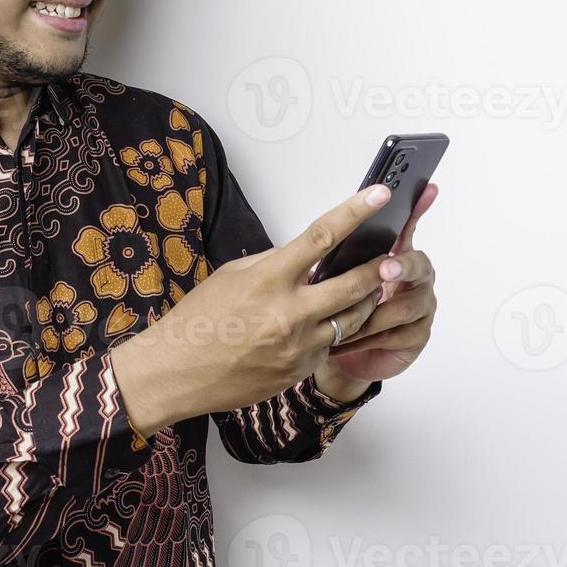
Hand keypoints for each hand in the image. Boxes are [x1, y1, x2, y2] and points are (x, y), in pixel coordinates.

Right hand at [110, 184, 396, 438]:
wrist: (177, 372)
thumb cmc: (197, 321)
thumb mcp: (231, 276)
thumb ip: (274, 262)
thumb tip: (308, 254)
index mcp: (269, 279)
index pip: (322, 236)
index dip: (356, 211)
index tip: (379, 195)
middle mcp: (289, 313)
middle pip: (355, 284)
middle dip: (376, 268)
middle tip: (389, 258)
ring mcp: (298, 346)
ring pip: (351, 319)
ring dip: (361, 302)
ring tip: (362, 291)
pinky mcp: (300, 371)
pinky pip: (330, 347)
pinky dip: (332, 333)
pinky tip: (322, 326)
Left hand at [321, 182, 438, 383]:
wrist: (342, 356)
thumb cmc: (338, 311)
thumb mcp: (328, 278)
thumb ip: (334, 258)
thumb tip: (322, 238)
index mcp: (392, 254)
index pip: (407, 226)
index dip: (417, 208)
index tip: (425, 189)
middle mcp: (412, 277)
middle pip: (417, 264)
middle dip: (400, 266)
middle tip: (384, 268)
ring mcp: (419, 306)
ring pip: (405, 305)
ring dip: (374, 311)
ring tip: (346, 316)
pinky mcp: (417, 335)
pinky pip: (400, 334)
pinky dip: (371, 337)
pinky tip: (351, 338)